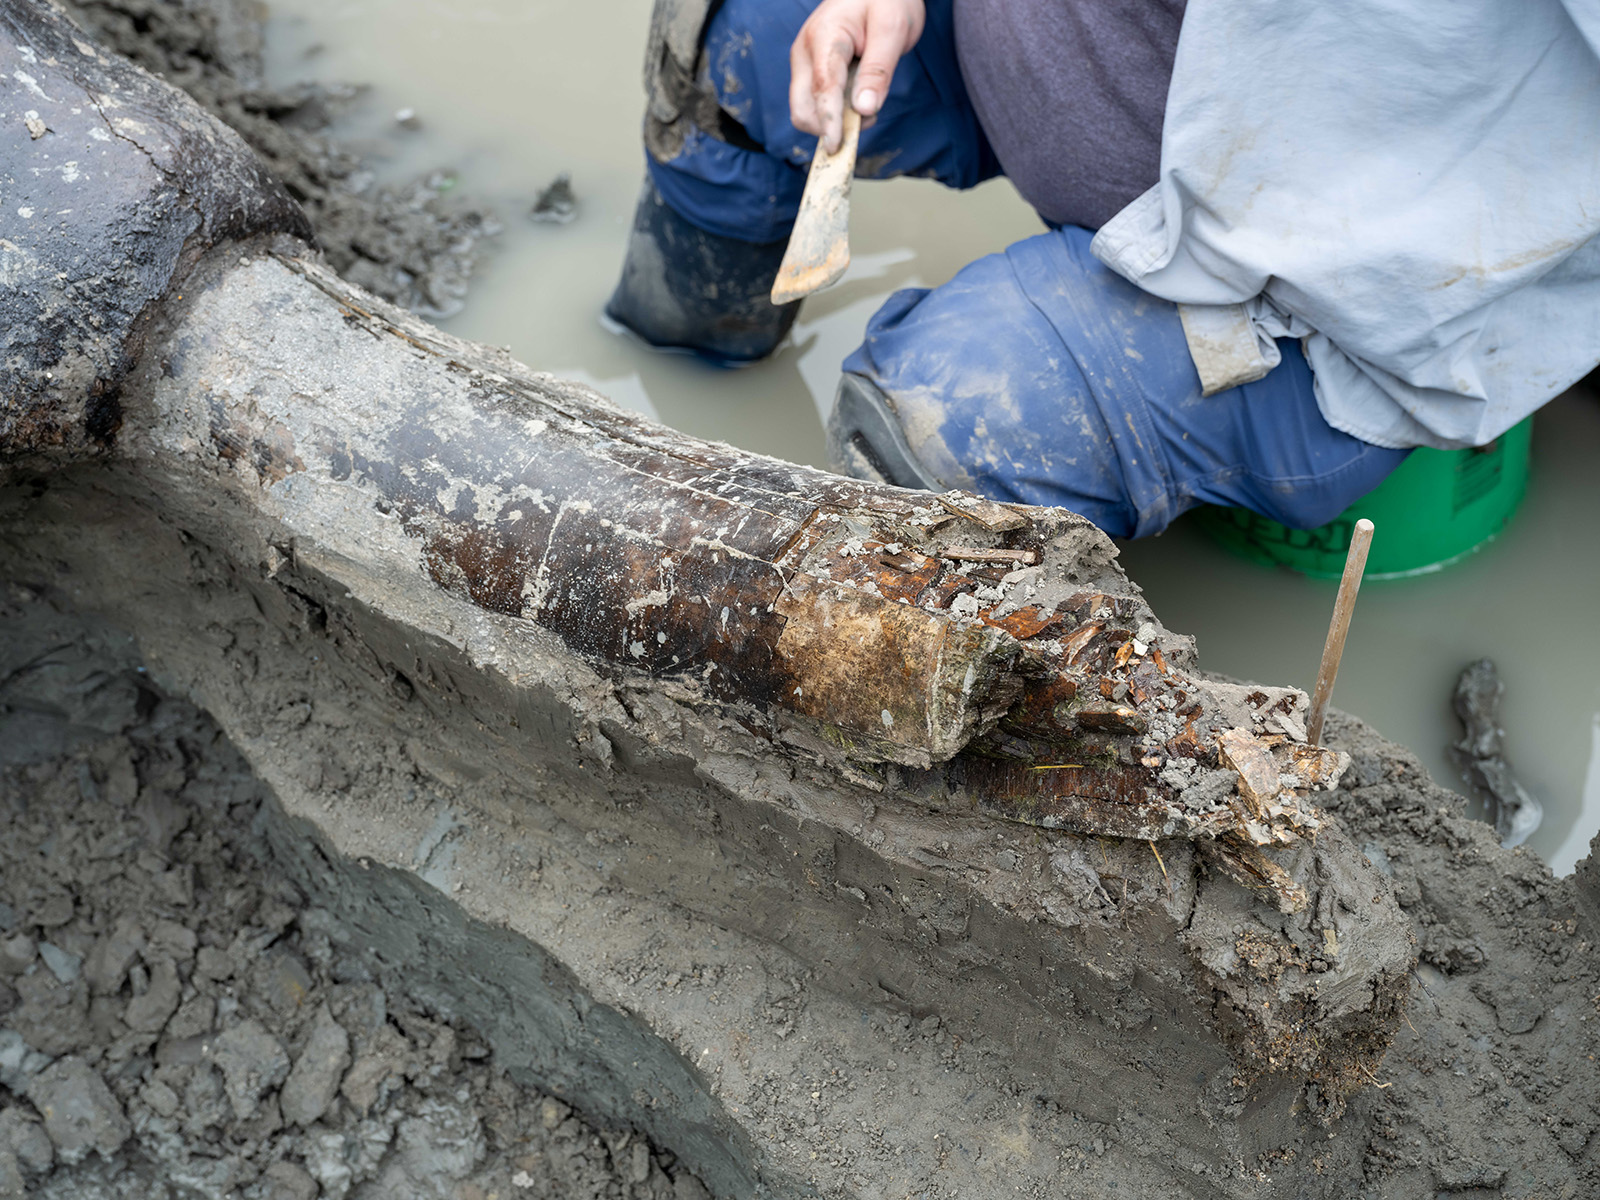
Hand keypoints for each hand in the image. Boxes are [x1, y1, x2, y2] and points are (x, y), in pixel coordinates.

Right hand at [789, 0, 924, 153]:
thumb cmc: (887, 0)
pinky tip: (859, 97)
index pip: (822, 88)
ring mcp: (805, 63)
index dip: (829, 120)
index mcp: (823, 37)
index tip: (836, 146)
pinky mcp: (811, 72)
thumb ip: (878, 71)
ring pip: (807, 110)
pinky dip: (836, 113)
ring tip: (868, 100)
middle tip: (869, 117)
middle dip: (830, 126)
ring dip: (835, 121)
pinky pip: (816, 104)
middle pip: (802, 108)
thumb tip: (865, 110)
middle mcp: (805, 52)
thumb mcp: (893, 30)